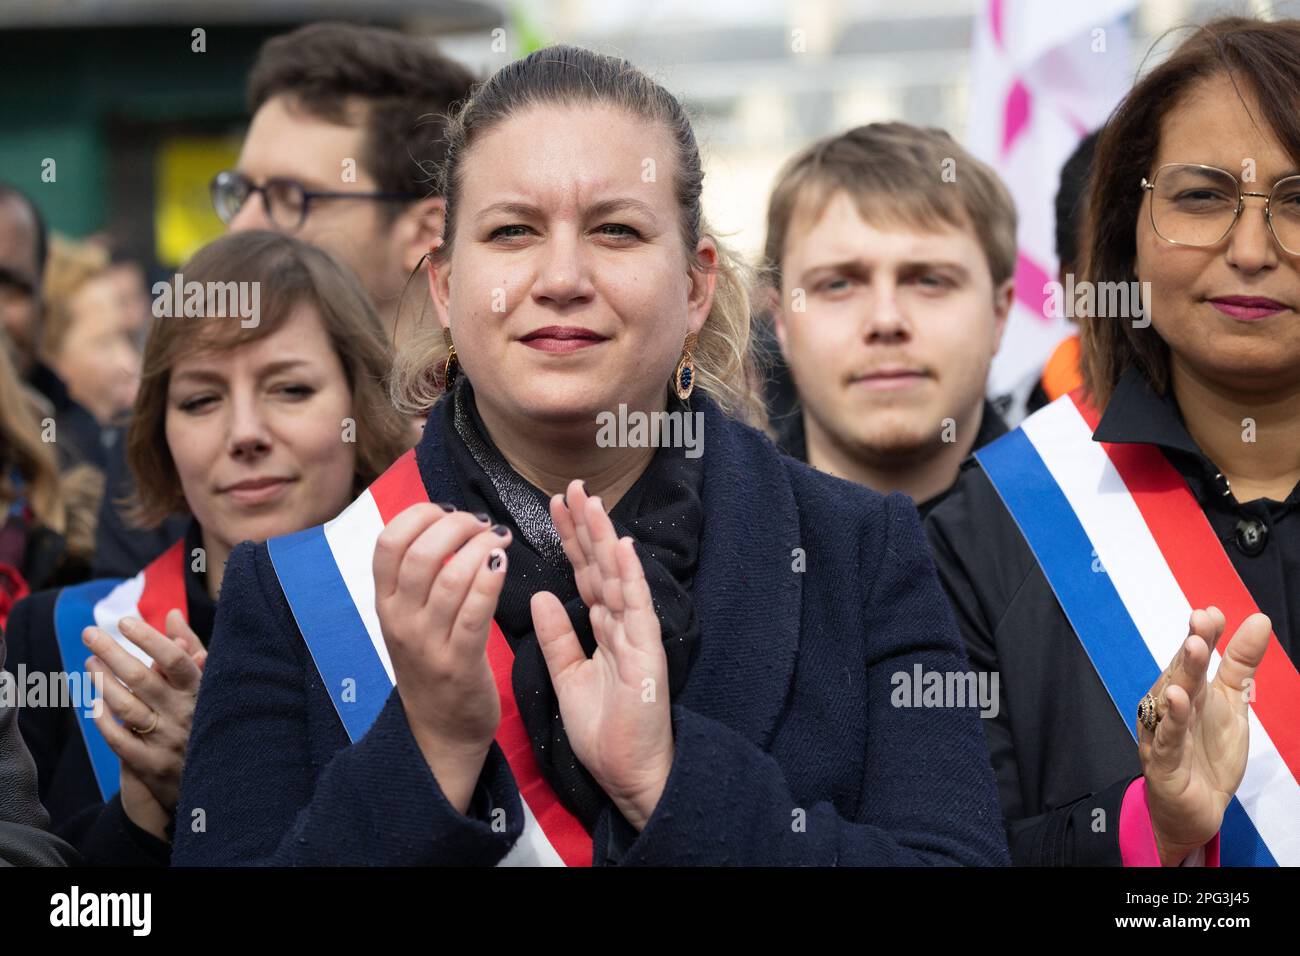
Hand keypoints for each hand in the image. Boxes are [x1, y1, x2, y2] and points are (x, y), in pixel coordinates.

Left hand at [83, 609, 204, 839]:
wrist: (219, 778)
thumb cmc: (207, 717)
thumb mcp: (207, 684)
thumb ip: (189, 649)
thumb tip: (172, 615)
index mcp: (201, 691)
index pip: (176, 660)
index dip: (149, 639)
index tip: (125, 622)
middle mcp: (185, 714)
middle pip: (143, 679)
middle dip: (112, 653)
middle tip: (89, 633)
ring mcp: (167, 741)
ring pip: (127, 708)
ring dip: (103, 683)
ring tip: (89, 662)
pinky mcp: (152, 766)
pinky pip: (119, 742)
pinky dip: (103, 721)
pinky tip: (91, 703)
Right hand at [374, 503, 508, 813]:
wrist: (438, 731)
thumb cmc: (431, 662)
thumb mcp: (408, 617)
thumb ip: (418, 575)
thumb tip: (445, 520)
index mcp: (384, 602)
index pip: (388, 542)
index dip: (420, 515)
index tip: (449, 512)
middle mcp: (399, 620)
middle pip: (421, 553)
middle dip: (457, 526)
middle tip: (482, 525)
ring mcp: (427, 643)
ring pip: (451, 578)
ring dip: (481, 547)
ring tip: (499, 540)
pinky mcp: (459, 662)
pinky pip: (475, 612)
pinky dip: (490, 579)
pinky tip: (502, 562)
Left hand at [531, 479, 673, 830]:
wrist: (628, 772)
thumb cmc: (604, 731)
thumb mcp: (569, 677)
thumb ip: (557, 637)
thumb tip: (542, 596)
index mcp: (603, 627)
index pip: (584, 573)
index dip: (571, 539)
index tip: (554, 506)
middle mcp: (621, 623)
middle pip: (601, 565)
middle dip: (585, 526)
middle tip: (570, 487)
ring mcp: (636, 634)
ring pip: (618, 576)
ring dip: (605, 539)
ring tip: (591, 503)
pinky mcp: (646, 652)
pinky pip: (636, 608)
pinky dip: (630, 577)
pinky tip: (621, 547)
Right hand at [1139, 606, 1271, 865]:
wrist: (1193, 810)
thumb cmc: (1205, 752)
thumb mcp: (1231, 704)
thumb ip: (1241, 663)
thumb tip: (1259, 619)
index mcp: (1186, 690)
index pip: (1193, 657)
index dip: (1202, 634)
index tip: (1212, 612)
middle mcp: (1169, 707)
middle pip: (1181, 674)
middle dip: (1192, 648)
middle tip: (1202, 622)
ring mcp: (1163, 733)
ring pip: (1172, 701)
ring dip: (1182, 674)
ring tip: (1195, 649)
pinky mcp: (1162, 763)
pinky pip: (1166, 739)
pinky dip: (1171, 719)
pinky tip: (1177, 698)